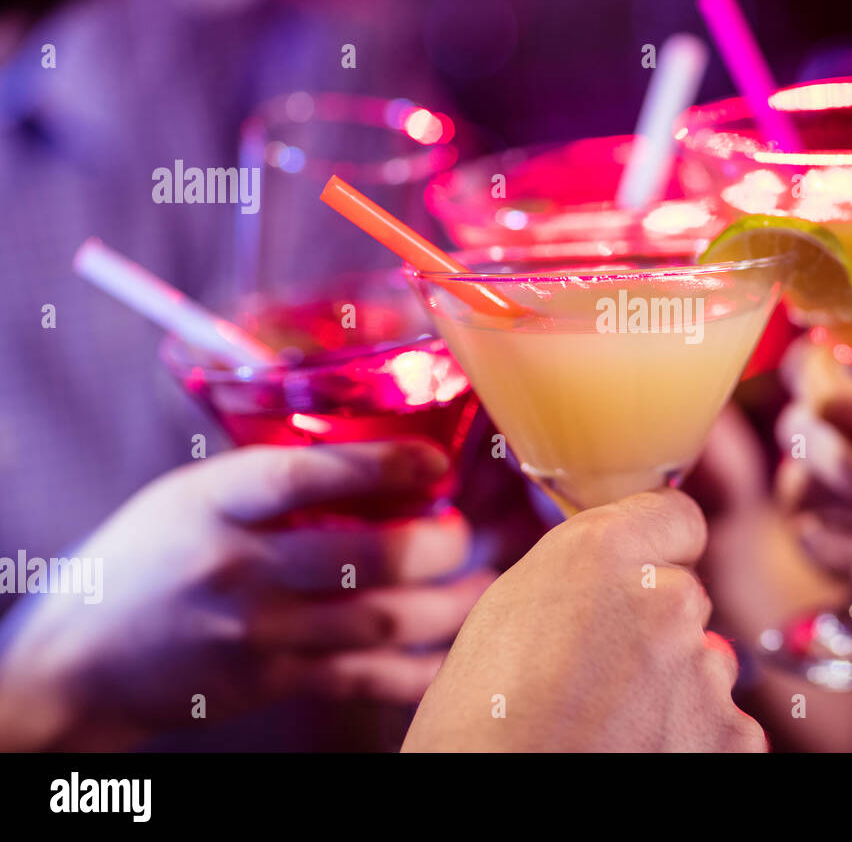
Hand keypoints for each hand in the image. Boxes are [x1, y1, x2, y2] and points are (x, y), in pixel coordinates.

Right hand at [0, 441, 492, 750]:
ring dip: (446, 605)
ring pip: (376, 620)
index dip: (377, 466)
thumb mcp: (187, 496)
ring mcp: (257, 633)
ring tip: (483, 584)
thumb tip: (367, 457)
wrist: (79, 661)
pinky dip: (415, 670)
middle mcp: (240, 570)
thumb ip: (264, 480)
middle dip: (432, 545)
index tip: (433, 461)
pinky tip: (452, 655)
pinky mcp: (270, 682)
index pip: (301, 477)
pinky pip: (360, 677)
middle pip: (360, 558)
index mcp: (213, 506)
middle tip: (462, 531)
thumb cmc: (142, 563)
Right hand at [402, 489, 766, 751]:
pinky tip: (636, 753)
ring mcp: (705, 670)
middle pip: (686, 597)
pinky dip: (694, 740)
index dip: (656, 551)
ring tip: (610, 726)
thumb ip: (582, 574)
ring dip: (674, 687)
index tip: (636, 580)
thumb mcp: (511, 607)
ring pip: (705, 663)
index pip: (678, 518)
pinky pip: (725, 724)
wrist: (492, 807)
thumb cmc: (478, 722)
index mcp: (603, 550)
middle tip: (600, 676)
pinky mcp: (732, 735)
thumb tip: (620, 573)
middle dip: (656, 629)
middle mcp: (667, 597)